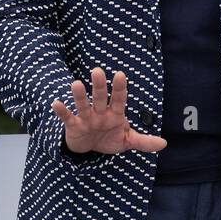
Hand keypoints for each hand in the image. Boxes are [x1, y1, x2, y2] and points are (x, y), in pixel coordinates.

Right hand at [52, 67, 166, 155]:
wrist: (90, 149)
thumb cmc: (110, 138)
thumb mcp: (127, 141)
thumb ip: (144, 141)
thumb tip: (164, 143)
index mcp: (115, 114)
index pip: (119, 99)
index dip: (119, 88)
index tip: (120, 75)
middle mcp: (101, 113)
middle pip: (100, 97)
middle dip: (99, 86)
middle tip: (97, 71)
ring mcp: (86, 118)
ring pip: (83, 105)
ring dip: (79, 96)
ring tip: (76, 84)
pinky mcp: (73, 126)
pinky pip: (67, 117)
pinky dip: (62, 111)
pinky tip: (56, 103)